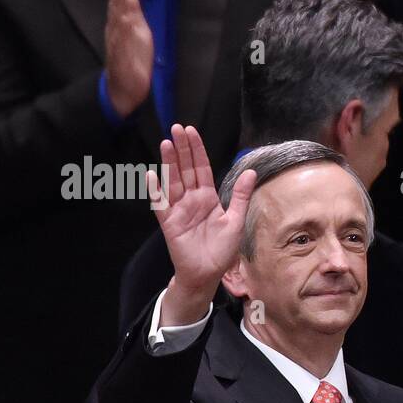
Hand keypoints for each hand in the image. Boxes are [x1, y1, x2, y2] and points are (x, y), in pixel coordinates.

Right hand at [104, 0, 152, 118]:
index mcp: (120, 27)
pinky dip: (122, 31)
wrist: (125, 87)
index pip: (119, 7)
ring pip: (117, 23)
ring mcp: (117, 46)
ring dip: (119, 8)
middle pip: (116, 11)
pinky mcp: (120, 58)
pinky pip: (120, 43)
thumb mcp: (137, 33)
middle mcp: (115, 34)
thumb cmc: (132, 58)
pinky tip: (123, 20)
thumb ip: (134, 15)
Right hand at [147, 125, 254, 325]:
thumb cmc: (221, 250)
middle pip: (185, 170)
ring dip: (169, 163)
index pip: (201, 168)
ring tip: (166, 143)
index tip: (191, 131)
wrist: (207, 274)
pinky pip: (160, 205)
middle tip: (177, 127)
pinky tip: (151, 175)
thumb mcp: (235, 220)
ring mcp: (179, 210)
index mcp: (207, 198)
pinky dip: (155, 191)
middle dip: (182, 149)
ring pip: (172, 182)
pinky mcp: (169, 223)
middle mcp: (192, 200)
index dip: (196, 150)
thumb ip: (240, 195)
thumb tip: (251, 171)